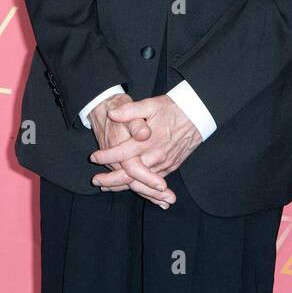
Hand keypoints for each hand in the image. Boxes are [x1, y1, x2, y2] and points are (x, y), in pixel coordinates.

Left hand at [88, 93, 173, 208]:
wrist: (198, 114)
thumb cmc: (173, 108)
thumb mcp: (151, 104)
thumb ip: (130, 111)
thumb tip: (112, 114)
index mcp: (149, 141)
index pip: (122, 153)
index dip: (106, 156)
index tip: (93, 157)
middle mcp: (156, 156)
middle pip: (130, 175)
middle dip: (111, 180)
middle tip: (95, 180)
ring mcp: (165, 163)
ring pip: (141, 182)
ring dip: (123, 186)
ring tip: (107, 186)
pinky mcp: (171, 166)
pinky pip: (153, 182)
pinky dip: (140, 187)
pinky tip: (129, 186)